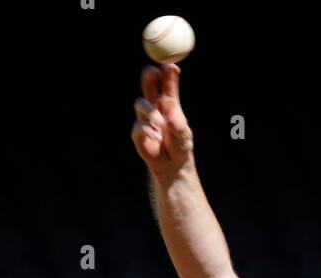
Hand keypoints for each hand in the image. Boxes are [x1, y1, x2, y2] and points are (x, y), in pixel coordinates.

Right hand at [131, 63, 194, 178]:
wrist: (174, 167)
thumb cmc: (180, 146)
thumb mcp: (183, 131)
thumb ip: (176, 117)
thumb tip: (168, 102)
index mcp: (168, 101)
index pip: (165, 81)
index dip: (166, 72)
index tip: (169, 66)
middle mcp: (154, 106)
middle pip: (147, 84)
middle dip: (148, 76)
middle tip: (153, 73)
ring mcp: (144, 119)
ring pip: (139, 104)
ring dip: (150, 111)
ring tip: (161, 124)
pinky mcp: (138, 134)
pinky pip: (138, 127)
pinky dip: (147, 131)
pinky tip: (156, 138)